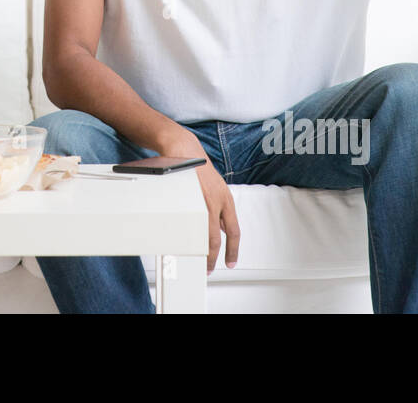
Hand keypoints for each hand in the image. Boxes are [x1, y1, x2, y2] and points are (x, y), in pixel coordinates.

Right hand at [159, 128, 239, 273]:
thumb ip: (220, 210)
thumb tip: (221, 228)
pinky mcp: (186, 198)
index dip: (233, 250)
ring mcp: (201, 201)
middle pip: (215, 238)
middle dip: (212, 256)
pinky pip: (187, 222)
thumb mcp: (217, 189)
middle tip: (209, 266)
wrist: (184, 150)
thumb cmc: (198, 168)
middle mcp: (216, 202)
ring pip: (201, 232)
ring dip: (198, 248)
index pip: (234, 231)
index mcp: (226, 200)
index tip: (231, 262)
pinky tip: (183, 240)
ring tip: (195, 257)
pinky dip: (186, 234)